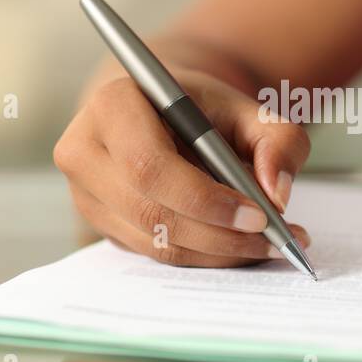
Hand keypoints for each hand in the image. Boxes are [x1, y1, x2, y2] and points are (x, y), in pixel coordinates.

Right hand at [54, 69, 310, 266]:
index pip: (149, 165)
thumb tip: (277, 194)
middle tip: (273, 239)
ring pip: (154, 241)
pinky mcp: (102, 225)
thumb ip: (277, 140)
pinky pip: (155, 252)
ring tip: (270, 244)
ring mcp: (85, 194)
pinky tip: (242, 245)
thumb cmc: (203, 107)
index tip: (259, 215)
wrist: (164, 111)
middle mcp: (84, 151)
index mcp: (112, 105)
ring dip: (217, 252)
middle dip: (218, 234)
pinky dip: (204, 255)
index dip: (204, 198)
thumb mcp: (247, 108)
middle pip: (149, 212)